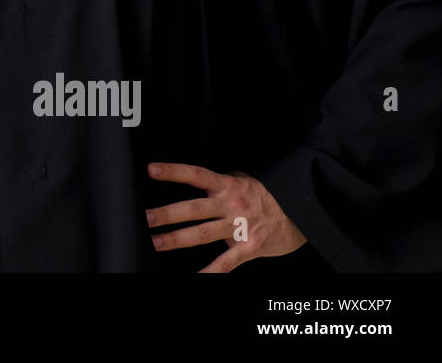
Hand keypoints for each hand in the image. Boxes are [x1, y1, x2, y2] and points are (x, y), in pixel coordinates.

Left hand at [145, 161, 307, 271]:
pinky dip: (211, 272)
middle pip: (194, 208)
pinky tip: (196, 277)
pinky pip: (226, 262)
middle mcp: (230, 205)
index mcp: (228, 185)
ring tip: (156, 243)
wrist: (303, 213)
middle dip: (168, 214)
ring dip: (178, 239)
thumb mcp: (246, 179)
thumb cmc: (269, 196)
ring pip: (203, 234)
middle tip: (145, 218)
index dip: (174, 171)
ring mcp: (239, 227)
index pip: (196, 174)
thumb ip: (222, 180)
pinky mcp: (249, 247)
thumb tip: (201, 178)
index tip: (151, 170)